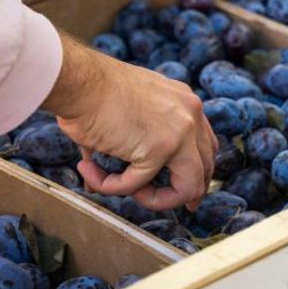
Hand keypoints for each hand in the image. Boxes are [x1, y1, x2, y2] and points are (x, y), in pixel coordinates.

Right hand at [42, 34, 216, 209]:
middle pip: (207, 166)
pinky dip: (110, 186)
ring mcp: (180, 132)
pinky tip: (89, 170)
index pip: (206, 143)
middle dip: (191, 193)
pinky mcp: (158, 149)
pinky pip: (136, 186)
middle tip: (182, 209)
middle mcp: (190, 115)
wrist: (80, 79)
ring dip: (156, 199)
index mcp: (185, 103)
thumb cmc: (92, 91)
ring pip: (189, 187)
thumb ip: (130, 144)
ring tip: (117, 187)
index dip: (199, 171)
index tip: (189, 192)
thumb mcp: (128, 112)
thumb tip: (104, 180)